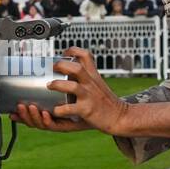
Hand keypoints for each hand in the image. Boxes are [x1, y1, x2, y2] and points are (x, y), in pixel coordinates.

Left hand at [10, 47, 126, 133]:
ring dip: (57, 85)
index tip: (64, 53)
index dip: (73, 51)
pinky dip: (59, 109)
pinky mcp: (86, 110)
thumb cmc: (106, 103)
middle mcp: (91, 84)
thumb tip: (69, 72)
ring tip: (49, 86)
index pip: (86, 55)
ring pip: (72, 86)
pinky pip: (70, 108)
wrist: (120, 117)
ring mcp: (89, 96)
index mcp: (93, 76)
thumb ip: (87, 77)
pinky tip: (55, 110)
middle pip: (77, 68)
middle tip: (52, 69)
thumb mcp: (98, 85)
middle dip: (61, 65)